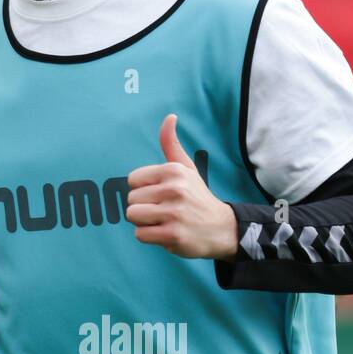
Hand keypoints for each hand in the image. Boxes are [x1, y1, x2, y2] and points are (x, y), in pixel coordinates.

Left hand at [125, 114, 237, 259]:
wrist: (221, 228)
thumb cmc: (197, 197)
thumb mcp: (187, 168)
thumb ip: (171, 144)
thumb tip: (170, 116)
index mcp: (173, 171)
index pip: (132, 180)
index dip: (143, 190)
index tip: (161, 195)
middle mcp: (174, 189)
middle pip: (131, 199)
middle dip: (144, 207)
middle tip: (165, 210)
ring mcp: (174, 213)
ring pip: (133, 215)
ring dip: (144, 222)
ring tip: (164, 221)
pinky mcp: (173, 235)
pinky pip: (140, 234)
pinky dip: (149, 236)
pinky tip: (166, 233)